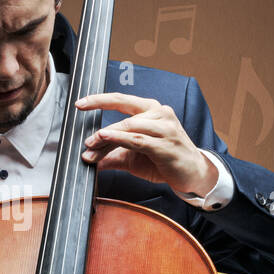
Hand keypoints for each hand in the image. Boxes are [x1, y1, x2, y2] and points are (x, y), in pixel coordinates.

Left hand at [76, 93, 215, 195]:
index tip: (80, 104)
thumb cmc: (165, 160)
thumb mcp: (133, 156)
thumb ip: (111, 155)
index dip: (100, 100)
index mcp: (151, 110)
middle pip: (123, 115)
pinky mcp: (165, 145)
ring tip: (91, 146)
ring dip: (107, 138)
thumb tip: (88, 158)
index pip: (122, 100)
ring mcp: (164, 128)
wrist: (193, 174)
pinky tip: (106, 140)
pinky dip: (120, 140)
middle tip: (85, 141)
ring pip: (129, 128)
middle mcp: (159, 114)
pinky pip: (138, 140)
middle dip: (101, 130)